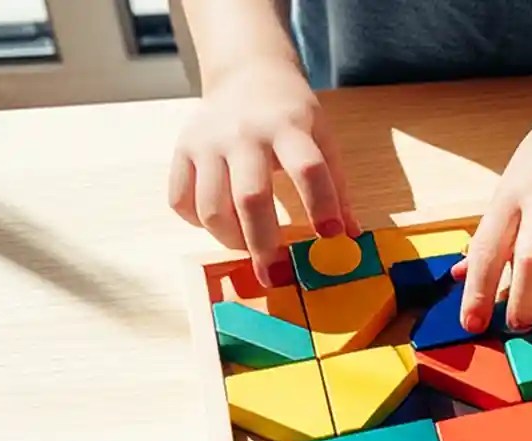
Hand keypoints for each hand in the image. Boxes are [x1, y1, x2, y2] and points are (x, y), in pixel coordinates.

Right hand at [169, 57, 359, 286]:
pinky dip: (198, 224)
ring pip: (210, 208)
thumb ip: (338, 187)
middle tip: (276, 275)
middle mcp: (244, 133)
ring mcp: (207, 141)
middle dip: (264, 244)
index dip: (322, 205)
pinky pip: (181, 201)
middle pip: (250, 198)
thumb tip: (350, 236)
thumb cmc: (291, 114)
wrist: (248, 74)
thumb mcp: (324, 138)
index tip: (331, 236)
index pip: (308, 168)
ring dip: (231, 240)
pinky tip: (221, 224)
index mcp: (289, 127)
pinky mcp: (182, 150)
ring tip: (249, 247)